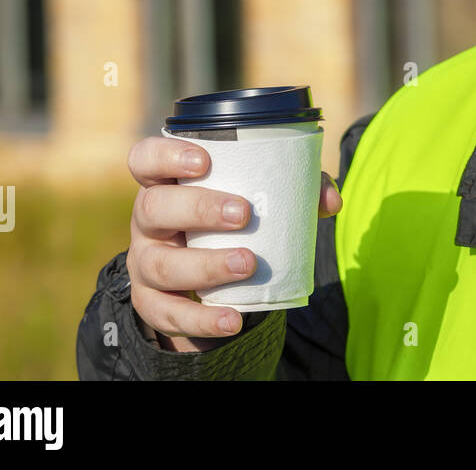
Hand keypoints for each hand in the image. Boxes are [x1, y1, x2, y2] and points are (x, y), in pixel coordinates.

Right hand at [125, 135, 342, 352]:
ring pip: (160, 264)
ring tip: (247, 264)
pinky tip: (232, 319)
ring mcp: (145, 261)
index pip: (145, 158)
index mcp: (167, 183)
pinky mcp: (151, 302)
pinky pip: (167, 313)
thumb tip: (331, 200)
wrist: (206, 278)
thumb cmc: (232, 220)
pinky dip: (201, 320)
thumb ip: (296, 189)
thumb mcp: (256, 198)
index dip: (166, 156)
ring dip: (205, 265)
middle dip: (198, 209)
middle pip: (153, 207)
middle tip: (243, 214)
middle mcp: (147, 219)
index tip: (204, 162)